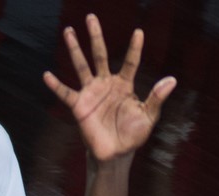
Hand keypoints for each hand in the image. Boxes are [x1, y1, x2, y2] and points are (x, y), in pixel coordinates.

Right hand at [43, 15, 176, 162]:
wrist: (115, 154)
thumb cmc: (133, 135)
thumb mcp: (148, 116)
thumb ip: (157, 98)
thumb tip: (172, 80)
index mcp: (124, 85)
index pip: (130, 62)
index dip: (135, 48)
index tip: (138, 32)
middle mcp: (106, 84)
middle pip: (100, 54)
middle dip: (95, 36)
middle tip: (91, 17)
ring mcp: (91, 93)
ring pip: (82, 66)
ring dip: (74, 49)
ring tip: (68, 31)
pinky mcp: (79, 106)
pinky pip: (65, 93)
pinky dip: (56, 85)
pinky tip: (47, 75)